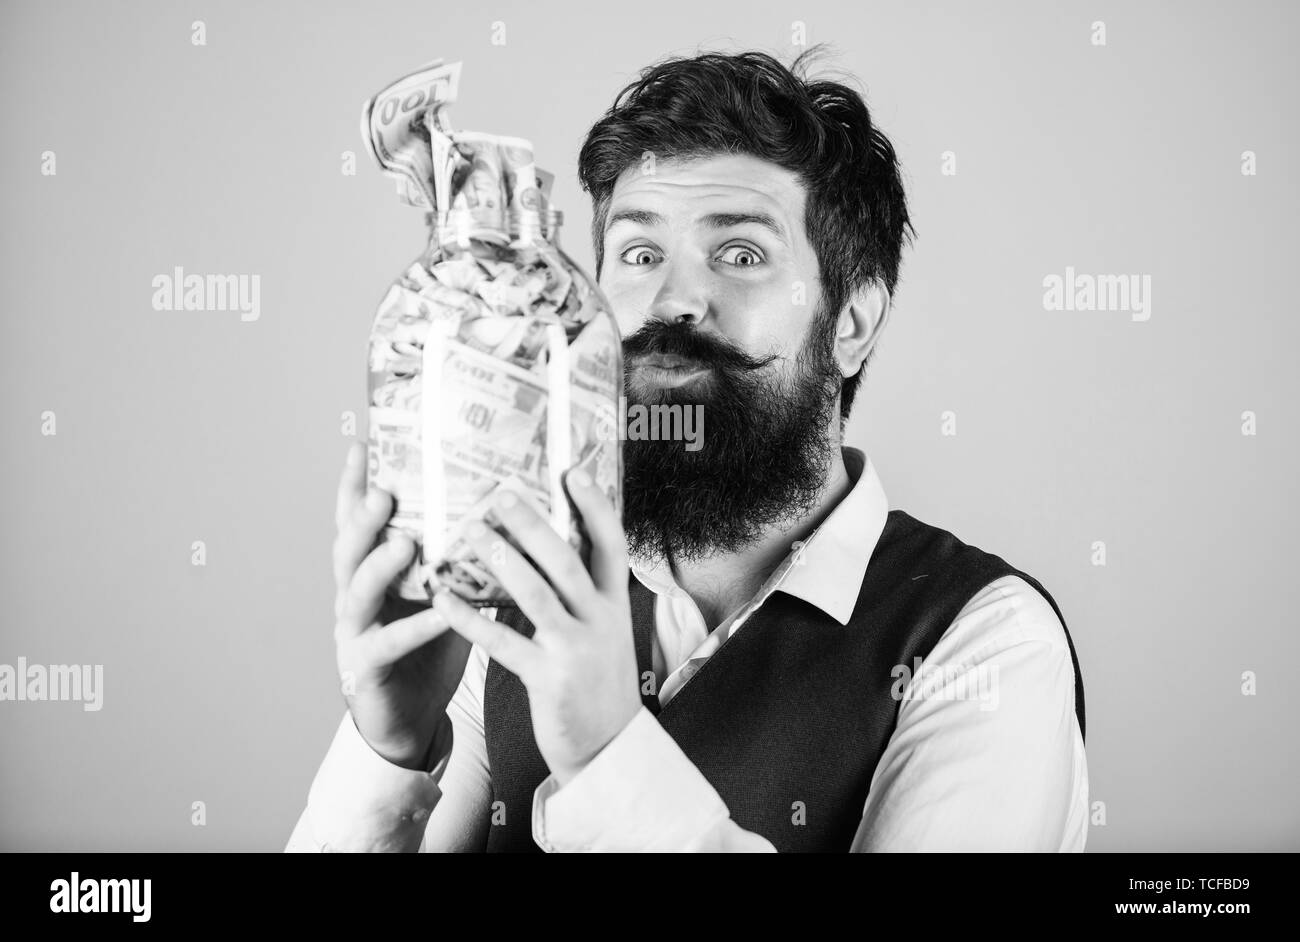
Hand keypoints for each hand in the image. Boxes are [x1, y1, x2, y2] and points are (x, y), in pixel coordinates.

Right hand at [332, 441, 473, 769]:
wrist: (409, 720)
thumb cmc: (429, 649)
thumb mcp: (439, 594)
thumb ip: (451, 556)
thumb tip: (498, 507)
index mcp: (370, 573)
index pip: (355, 522)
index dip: (353, 486)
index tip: (360, 445)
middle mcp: (354, 597)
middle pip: (347, 549)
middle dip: (361, 520)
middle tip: (381, 493)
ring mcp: (354, 633)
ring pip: (357, 592)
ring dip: (378, 566)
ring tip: (402, 543)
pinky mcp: (366, 669)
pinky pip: (388, 644)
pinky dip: (415, 627)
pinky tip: (440, 614)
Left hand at [433, 469, 641, 786]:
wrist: (608, 747)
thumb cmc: (596, 680)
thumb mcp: (604, 629)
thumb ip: (583, 590)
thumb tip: (549, 543)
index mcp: (615, 603)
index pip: (611, 543)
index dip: (595, 506)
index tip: (574, 470)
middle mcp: (600, 620)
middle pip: (567, 560)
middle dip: (534, 524)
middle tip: (502, 492)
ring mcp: (576, 649)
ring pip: (536, 595)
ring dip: (501, 560)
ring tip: (470, 531)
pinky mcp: (549, 679)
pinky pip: (504, 642)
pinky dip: (472, 618)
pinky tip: (445, 598)